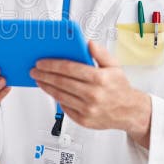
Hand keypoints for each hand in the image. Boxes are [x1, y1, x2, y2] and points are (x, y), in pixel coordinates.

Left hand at [30, 40, 152, 147]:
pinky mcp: (83, 120)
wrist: (129, 112)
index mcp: (100, 78)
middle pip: (61, 82)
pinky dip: (55, 98)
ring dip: (46, 86)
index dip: (52, 64)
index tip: (41, 62)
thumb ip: (100, 53)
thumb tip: (87, 43)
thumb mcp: (114, 66)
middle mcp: (93, 94)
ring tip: (39, 79)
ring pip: (60, 95)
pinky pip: (64, 107)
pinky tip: (50, 90)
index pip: (69, 68)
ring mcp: (87, 109)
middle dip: (44, 74)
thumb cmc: (119, 87)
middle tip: (35, 70)